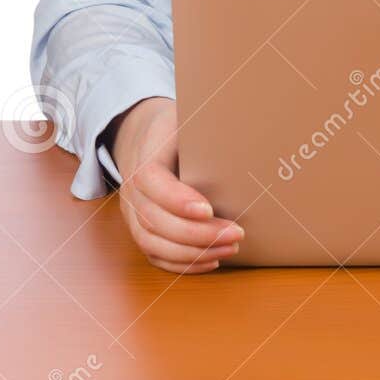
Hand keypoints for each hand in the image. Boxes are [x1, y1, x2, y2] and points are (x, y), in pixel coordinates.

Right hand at [107, 96, 244, 274]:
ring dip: (194, 252)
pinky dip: (183, 263)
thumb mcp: (187, 116)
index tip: (209, 209)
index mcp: (143, 155)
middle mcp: (131, 189)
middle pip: (155, 219)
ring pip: (153, 243)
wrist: (142, 136)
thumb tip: (247, 132)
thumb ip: (207, 126)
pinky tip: (212, 259)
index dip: (177, 199)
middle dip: (197, 233)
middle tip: (236, 233)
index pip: (151, 180)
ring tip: (231, 246)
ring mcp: (132, 213)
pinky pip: (155, 254)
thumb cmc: (174, 127)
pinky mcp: (140, 229)